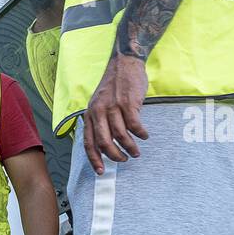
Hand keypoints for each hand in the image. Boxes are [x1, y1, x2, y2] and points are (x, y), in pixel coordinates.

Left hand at [83, 53, 148, 174]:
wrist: (124, 63)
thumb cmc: (113, 87)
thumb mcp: (98, 104)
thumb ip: (99, 122)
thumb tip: (104, 145)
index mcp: (90, 114)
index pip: (89, 142)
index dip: (94, 159)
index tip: (101, 171)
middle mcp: (98, 111)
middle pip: (104, 142)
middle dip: (114, 156)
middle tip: (123, 160)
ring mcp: (113, 106)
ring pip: (120, 135)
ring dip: (130, 147)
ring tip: (136, 152)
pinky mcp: (128, 102)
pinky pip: (134, 125)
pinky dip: (140, 134)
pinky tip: (144, 136)